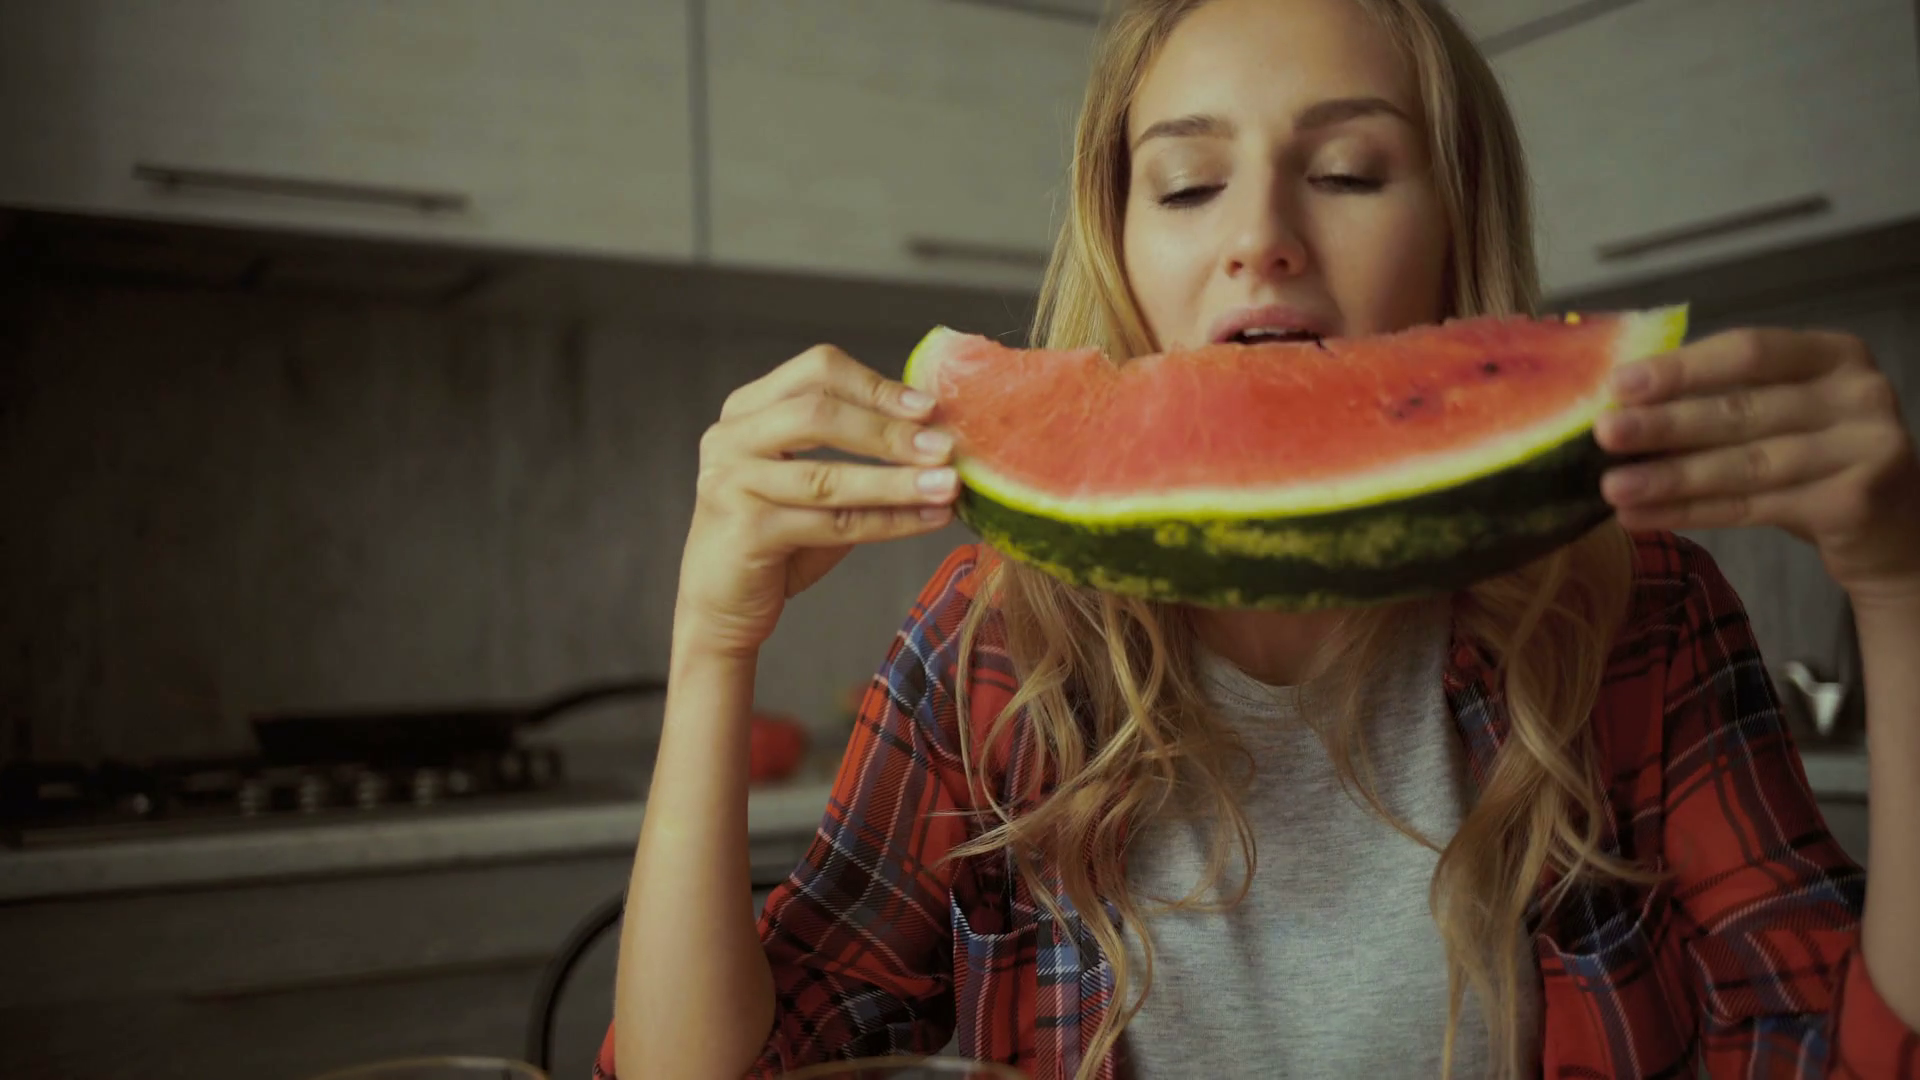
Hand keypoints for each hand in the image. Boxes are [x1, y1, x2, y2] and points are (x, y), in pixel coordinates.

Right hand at [676, 345, 957, 659]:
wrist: (722, 607)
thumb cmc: (777, 539)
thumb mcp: (814, 480)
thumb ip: (856, 449)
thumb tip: (936, 431)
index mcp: (748, 408)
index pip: (817, 371)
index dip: (876, 386)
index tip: (930, 405)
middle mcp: (731, 436)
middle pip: (819, 414)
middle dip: (889, 431)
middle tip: (945, 447)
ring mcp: (731, 481)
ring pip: (827, 475)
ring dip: (895, 481)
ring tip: (948, 485)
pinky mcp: (745, 529)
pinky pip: (831, 523)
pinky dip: (887, 522)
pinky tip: (926, 520)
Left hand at [1594, 327, 1919, 606]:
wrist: (1893, 528)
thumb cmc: (1818, 457)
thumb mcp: (1783, 413)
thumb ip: (1724, 397)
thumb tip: (1619, 401)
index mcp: (1834, 353)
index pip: (1749, 351)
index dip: (1682, 368)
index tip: (1618, 383)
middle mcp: (1859, 392)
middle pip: (1743, 409)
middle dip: (1666, 423)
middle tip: (1603, 434)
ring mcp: (1865, 447)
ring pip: (1746, 465)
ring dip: (1671, 477)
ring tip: (1612, 487)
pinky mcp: (1855, 502)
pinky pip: (1754, 507)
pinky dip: (1691, 512)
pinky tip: (1641, 516)